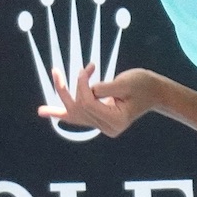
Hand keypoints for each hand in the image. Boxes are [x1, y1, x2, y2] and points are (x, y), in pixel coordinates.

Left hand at [38, 64, 160, 137]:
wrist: (154, 91)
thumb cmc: (143, 84)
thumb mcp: (126, 82)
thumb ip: (105, 87)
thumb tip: (86, 88)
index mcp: (116, 121)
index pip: (89, 104)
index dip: (83, 85)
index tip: (90, 68)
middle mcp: (107, 128)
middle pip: (80, 108)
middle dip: (76, 86)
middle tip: (83, 69)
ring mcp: (101, 126)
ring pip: (74, 112)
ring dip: (61, 95)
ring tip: (48, 87)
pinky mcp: (98, 119)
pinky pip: (76, 116)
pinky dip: (59, 113)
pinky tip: (43, 112)